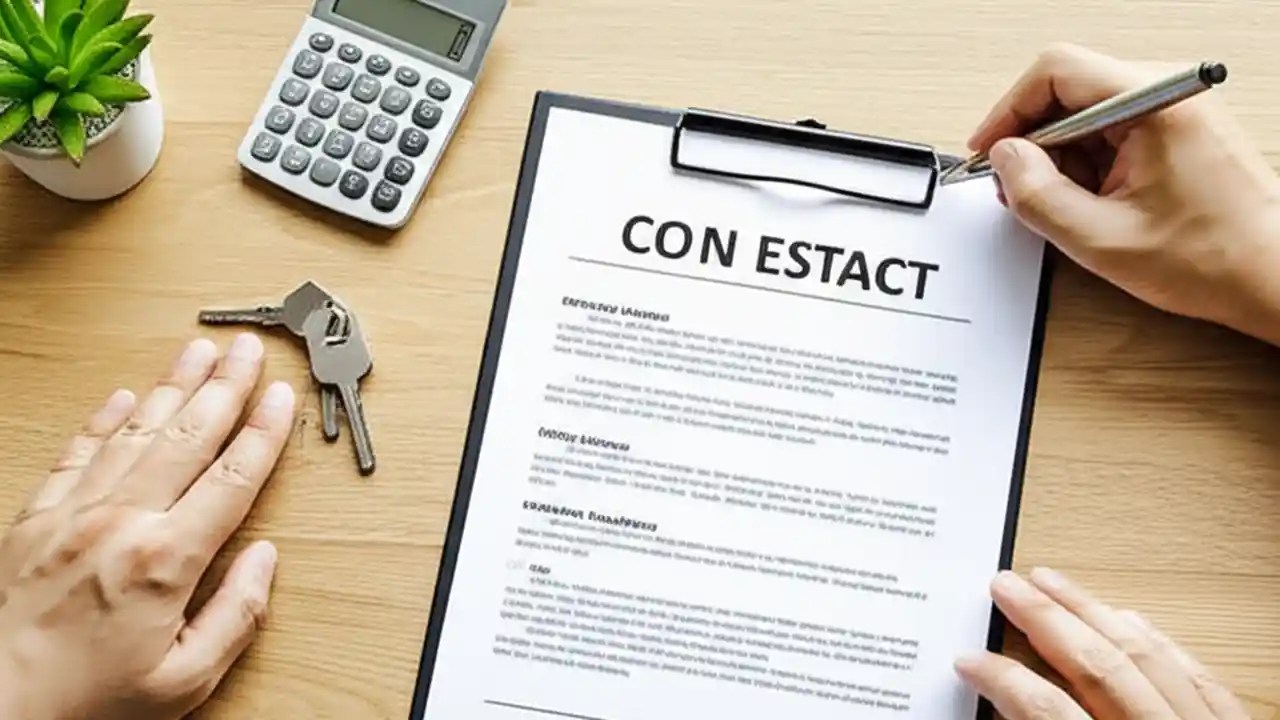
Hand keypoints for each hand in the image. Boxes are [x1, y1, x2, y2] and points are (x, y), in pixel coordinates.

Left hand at [0, 334, 295, 719]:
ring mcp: (72, 517)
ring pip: (135, 434)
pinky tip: (125, 397)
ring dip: (171, 387)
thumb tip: (265, 561)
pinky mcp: (33, 522)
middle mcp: (119, 525)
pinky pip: (76, 454)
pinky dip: (103, 421)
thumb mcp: (184, 681)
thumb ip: (236, 616)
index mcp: (164, 562)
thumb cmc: (84, 706)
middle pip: (187, 438)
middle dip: (224, 388)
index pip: (231, 479)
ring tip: (197, 351)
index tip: (281, 398)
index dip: (263, 433)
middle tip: (247, 350)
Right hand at [957, 569, 1250, 719]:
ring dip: (1093, 613)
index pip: (1046, 712)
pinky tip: (1130, 618)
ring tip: (1052, 582)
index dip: (1002, 680)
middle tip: (1003, 585)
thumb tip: (999, 703)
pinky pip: (1200, 676)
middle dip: (1043, 619)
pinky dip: (1161, 643)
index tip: (969, 659)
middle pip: (1096, 667)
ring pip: (1147, 656)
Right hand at [970, 44, 1279, 345]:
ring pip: (1086, 113)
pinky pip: (1112, 130)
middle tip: (1018, 189)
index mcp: (1154, 104)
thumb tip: (1004, 160)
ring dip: (1060, 158)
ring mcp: (1176, 108)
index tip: (988, 148)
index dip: (1009, 110)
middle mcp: (1169, 92)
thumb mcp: (1099, 238)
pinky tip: (1090, 203)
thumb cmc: (1210, 259)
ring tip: (1064, 207)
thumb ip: (1037, 195)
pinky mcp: (1177, 129)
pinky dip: (1087, 164)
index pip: (1057, 71)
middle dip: (1033, 141)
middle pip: (1068, 90)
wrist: (1272, 278)